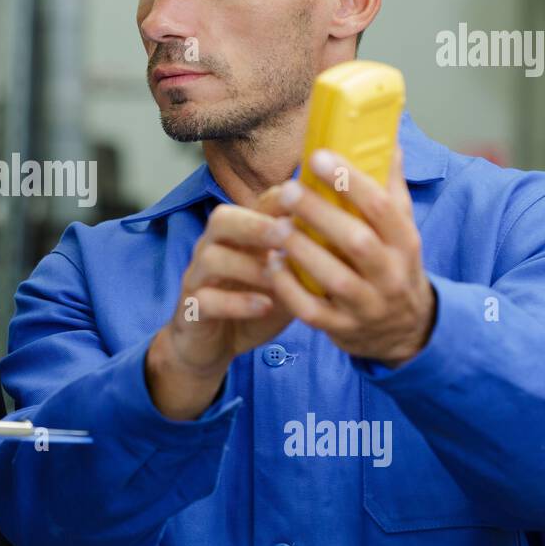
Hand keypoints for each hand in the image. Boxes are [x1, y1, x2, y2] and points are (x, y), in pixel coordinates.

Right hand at [148, 203, 294, 419]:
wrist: (212, 345)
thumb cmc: (255, 302)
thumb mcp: (286, 278)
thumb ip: (307, 258)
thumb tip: (354, 236)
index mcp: (238, 235)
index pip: (253, 204)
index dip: (280, 200)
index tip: (312, 206)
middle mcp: (213, 248)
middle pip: (222, 219)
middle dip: (257, 224)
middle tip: (289, 232)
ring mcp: (198, 278)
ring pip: (211, 257)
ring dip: (249, 264)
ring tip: (279, 274)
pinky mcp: (191, 309)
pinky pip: (206, 300)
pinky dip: (237, 302)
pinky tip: (264, 306)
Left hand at [264, 146, 435, 365]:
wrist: (405, 330)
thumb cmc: (394, 264)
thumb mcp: (401, 228)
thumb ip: (390, 185)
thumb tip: (386, 137)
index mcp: (405, 242)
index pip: (383, 206)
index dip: (351, 181)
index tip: (320, 157)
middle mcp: (390, 274)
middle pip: (356, 241)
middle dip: (319, 213)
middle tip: (287, 190)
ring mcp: (367, 305)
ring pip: (333, 277)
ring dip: (301, 249)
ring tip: (274, 225)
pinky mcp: (343, 328)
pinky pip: (312, 311)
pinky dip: (289, 288)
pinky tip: (271, 264)